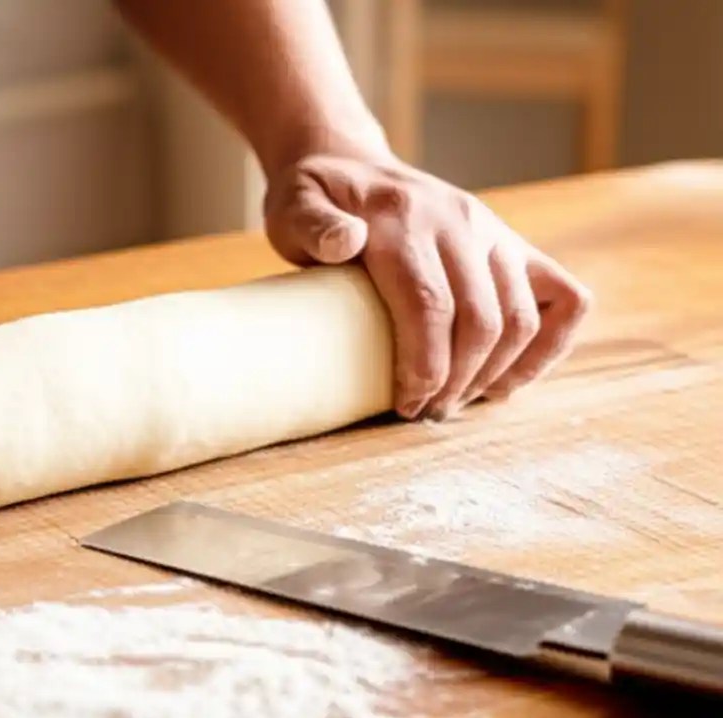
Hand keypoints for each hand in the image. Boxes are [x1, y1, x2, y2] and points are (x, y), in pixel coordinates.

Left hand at [263, 152, 592, 419]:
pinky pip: (565, 298)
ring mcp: (494, 232)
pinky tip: (508, 378)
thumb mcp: (294, 205)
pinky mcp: (515, 245)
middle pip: (481, 319)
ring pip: (521, 316)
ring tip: (456, 401)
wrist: (350, 164)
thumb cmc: (316, 200)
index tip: (407, 404)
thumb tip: (346, 241)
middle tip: (426, 412)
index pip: (430, 303)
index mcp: (403, 217)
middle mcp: (460, 221)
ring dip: (495, 373)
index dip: (426, 365)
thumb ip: (313, 226)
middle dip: (458, 381)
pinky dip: (547, 346)